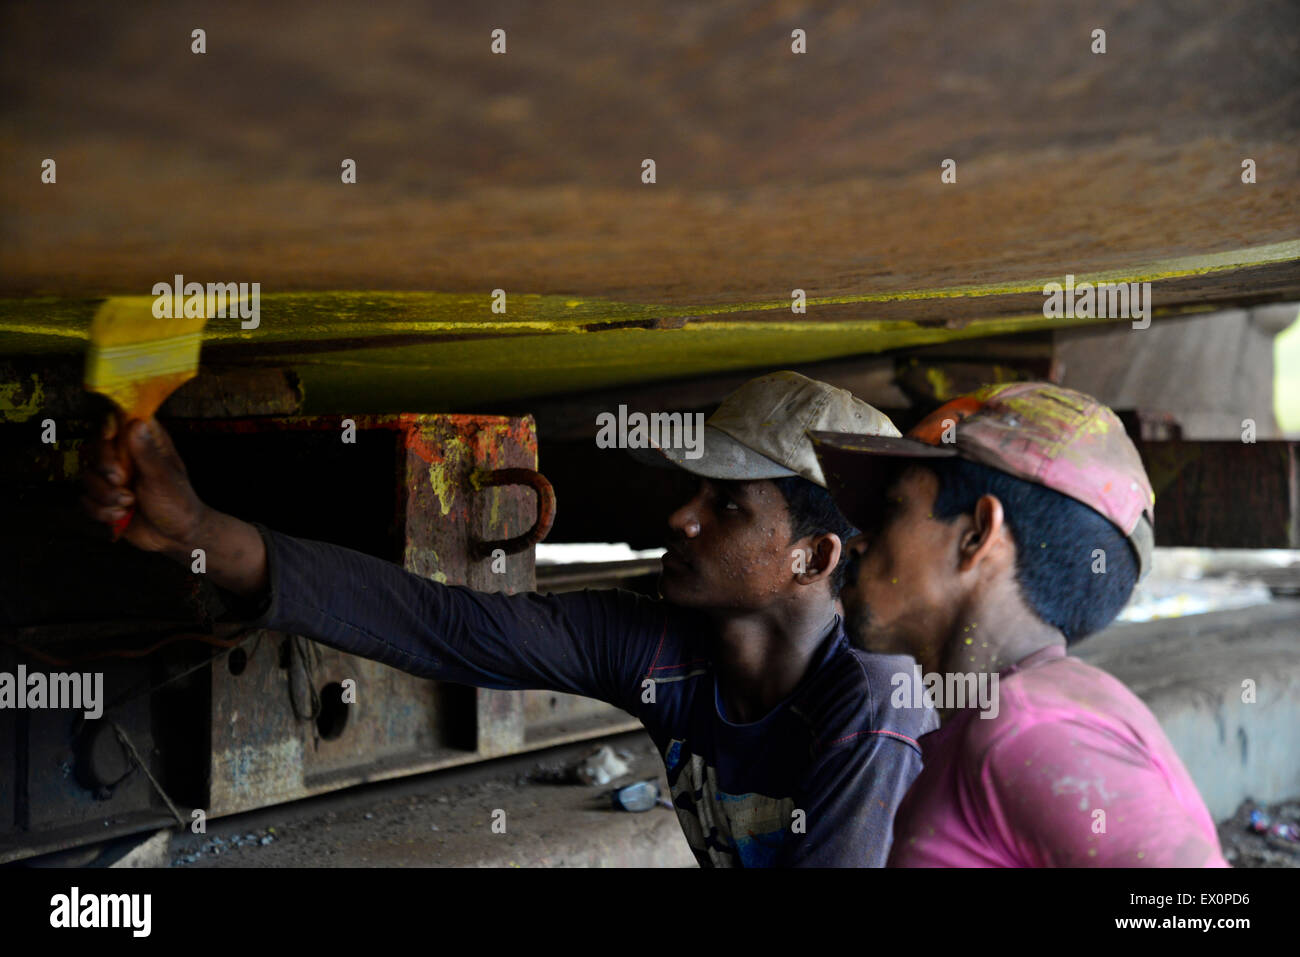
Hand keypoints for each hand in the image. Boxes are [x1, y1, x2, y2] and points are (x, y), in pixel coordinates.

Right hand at [81, 415, 209, 553]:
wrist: (175, 536)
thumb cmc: (178, 502)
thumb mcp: (163, 477)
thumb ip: (146, 452)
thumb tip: (136, 423)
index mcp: (146, 442)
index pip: (120, 421)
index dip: (110, 424)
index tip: (110, 436)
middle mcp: (126, 456)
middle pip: (96, 447)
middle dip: (104, 466)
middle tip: (120, 480)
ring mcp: (112, 477)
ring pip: (87, 476)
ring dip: (105, 494)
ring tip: (129, 503)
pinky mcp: (103, 498)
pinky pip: (85, 499)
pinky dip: (101, 511)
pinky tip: (122, 515)